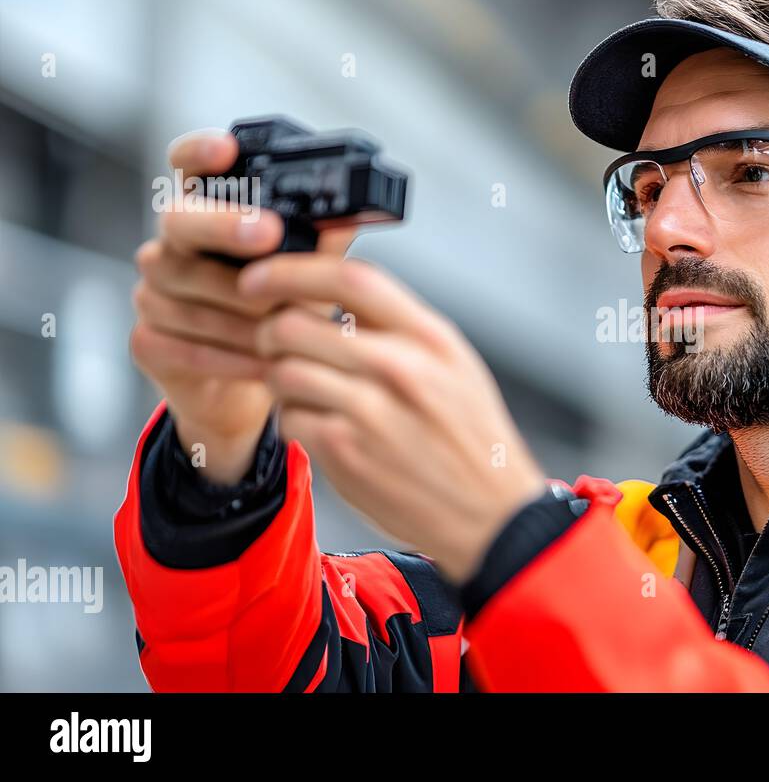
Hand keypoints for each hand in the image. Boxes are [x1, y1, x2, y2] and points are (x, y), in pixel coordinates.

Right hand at [128, 130, 356, 483]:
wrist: (252, 388)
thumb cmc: (282, 314)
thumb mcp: (311, 271)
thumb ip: (324, 238)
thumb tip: (349, 209)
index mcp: (209, 216)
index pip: (188, 168)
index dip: (199, 153)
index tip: (225, 149)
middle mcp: (172, 246)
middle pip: (179, 222)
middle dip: (224, 226)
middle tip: (266, 232)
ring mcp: (152, 293)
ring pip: (188, 292)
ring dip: (243, 309)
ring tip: (285, 326)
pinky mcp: (147, 341)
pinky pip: (183, 343)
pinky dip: (229, 355)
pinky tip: (263, 361)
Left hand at [240, 253, 546, 582]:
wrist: (489, 512)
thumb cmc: (471, 438)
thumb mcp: (456, 364)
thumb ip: (400, 326)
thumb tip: (335, 293)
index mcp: (430, 337)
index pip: (349, 279)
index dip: (292, 271)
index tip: (263, 276)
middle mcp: (399, 367)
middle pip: (295, 324)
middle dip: (272, 332)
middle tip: (278, 344)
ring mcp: (369, 412)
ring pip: (282, 372)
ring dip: (280, 378)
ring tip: (306, 390)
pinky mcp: (345, 453)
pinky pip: (288, 418)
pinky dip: (294, 419)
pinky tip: (322, 425)